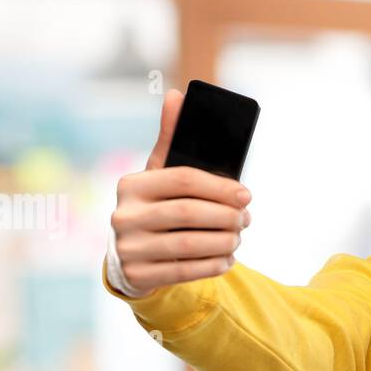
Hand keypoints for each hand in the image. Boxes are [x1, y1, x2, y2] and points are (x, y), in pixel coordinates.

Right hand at [109, 89, 251, 295]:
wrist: (130, 257)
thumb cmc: (155, 207)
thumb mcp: (159, 175)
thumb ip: (171, 139)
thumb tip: (177, 95)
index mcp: (132, 184)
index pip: (183, 180)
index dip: (220, 187)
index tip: (246, 195)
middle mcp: (124, 215)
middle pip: (188, 213)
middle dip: (225, 216)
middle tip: (246, 219)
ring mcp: (128, 247)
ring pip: (188, 244)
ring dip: (223, 242)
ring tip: (238, 238)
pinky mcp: (137, 275)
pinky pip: (184, 271)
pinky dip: (212, 265)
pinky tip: (227, 259)